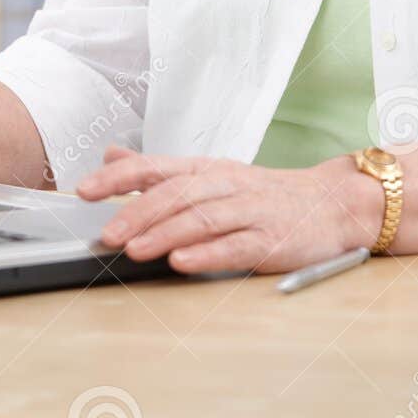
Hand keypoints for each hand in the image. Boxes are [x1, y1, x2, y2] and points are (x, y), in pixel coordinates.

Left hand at [76, 145, 384, 273]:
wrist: (333, 205)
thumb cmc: (265, 195)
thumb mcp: (211, 174)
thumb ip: (160, 170)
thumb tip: (111, 156)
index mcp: (207, 170)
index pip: (156, 167)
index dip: (119, 177)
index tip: (85, 190)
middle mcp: (226, 185)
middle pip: (177, 193)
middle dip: (138, 212)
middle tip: (107, 233)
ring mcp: (250, 211)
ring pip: (202, 217)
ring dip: (165, 232)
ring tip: (134, 249)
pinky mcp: (272, 239)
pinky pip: (236, 244)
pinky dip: (208, 253)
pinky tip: (184, 262)